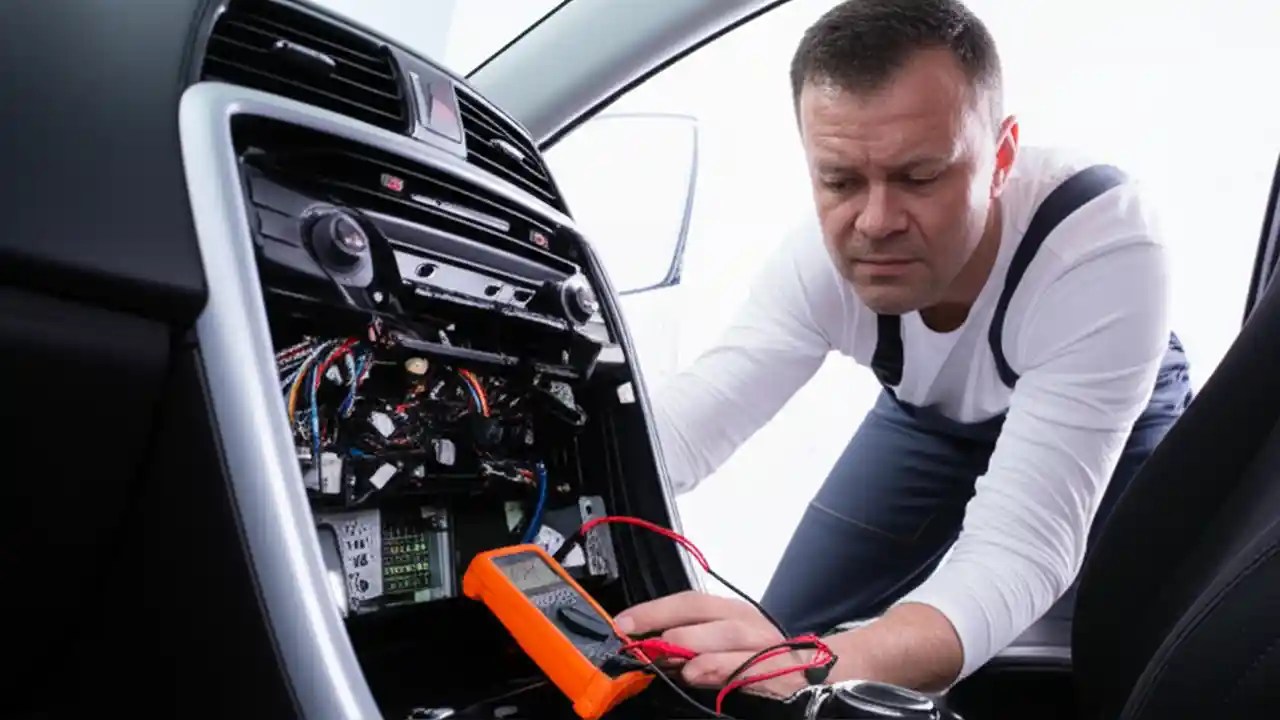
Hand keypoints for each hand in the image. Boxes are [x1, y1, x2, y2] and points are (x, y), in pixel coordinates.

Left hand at [614, 591, 816, 699]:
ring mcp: (764, 642)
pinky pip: (746, 663)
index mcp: (731, 611)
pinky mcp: (776, 667)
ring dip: (691, 641)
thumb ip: (689, 648)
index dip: (653, 610)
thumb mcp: (723, 650)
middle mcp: (747, 620)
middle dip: (663, 619)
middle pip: (702, 610)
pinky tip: (696, 671)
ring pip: (726, 631)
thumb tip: (651, 650)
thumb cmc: (761, 661)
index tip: (623, 623)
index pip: (688, 601)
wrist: (815, 676)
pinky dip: (719, 666)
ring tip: (665, 652)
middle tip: (635, 635)